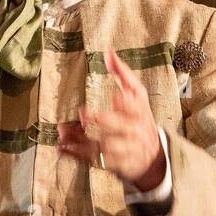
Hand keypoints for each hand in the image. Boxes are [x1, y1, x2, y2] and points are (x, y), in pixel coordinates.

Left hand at [58, 47, 164, 188]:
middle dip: (104, 121)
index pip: (137, 108)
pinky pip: (94, 160)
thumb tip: (108, 51)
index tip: (117, 96)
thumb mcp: (138, 97)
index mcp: (140, 113)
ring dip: (82, 141)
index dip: (127, 104)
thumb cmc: (140, 119)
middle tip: (84, 113)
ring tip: (63, 132)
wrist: (153, 157)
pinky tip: (61, 148)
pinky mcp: (114, 165)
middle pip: (121, 128)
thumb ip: (123, 74)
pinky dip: (76, 155)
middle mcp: (134, 133)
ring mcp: (125, 151)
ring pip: (104, 147)